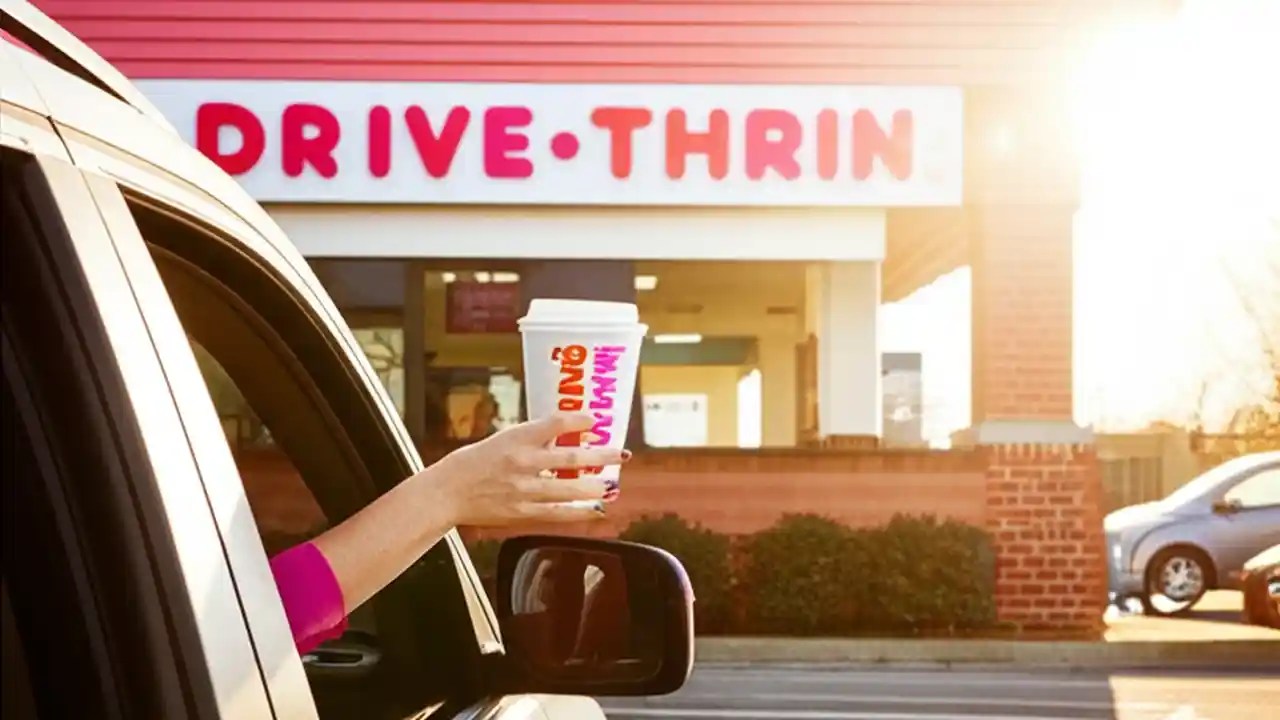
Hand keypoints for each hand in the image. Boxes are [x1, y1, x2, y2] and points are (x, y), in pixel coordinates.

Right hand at [435, 412, 629, 526]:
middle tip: (621, 453)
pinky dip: (582, 511)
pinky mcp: (523, 512)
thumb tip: (566, 438)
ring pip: (571, 488)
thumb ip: (533, 439)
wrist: (448, 492)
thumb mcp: (503, 440)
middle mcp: (523, 462)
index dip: (580, 421)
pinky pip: (560, 513)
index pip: (556, 423)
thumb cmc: (473, 463)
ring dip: (597, 486)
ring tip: (613, 483)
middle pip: (572, 458)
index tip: (595, 420)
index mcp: (516, 439)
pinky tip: (598, 509)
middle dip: (602, 456)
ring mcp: (525, 490)